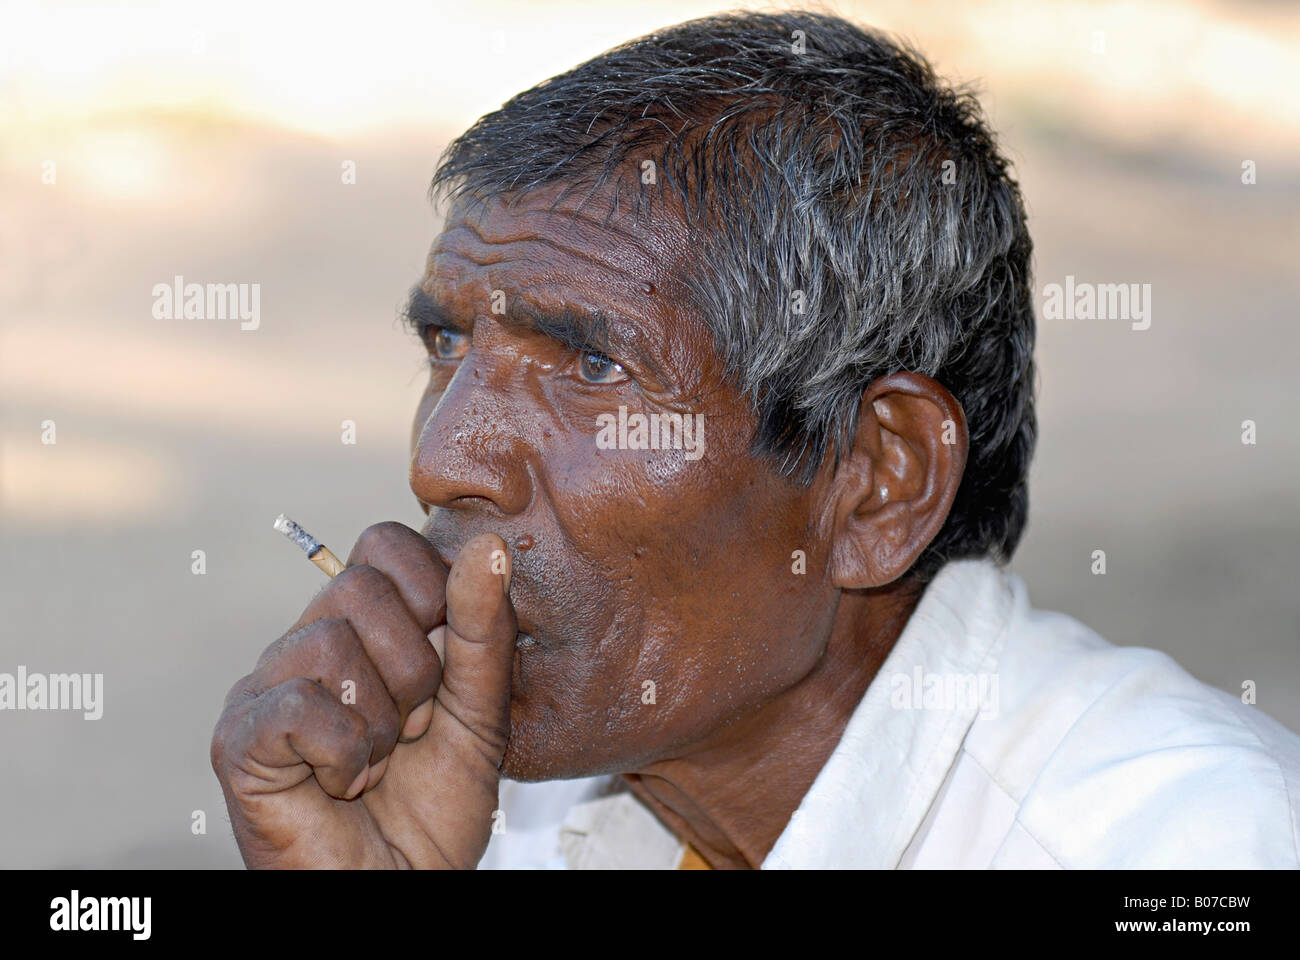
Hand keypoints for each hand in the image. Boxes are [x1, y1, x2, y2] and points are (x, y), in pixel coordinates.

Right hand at [210, 523, 515, 867]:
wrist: (400, 891)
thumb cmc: (434, 805)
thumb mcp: (480, 710)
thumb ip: (484, 629)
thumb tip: (490, 543)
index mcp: (360, 626)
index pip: (384, 542)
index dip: (432, 591)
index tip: (446, 667)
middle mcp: (304, 644)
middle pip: (360, 586)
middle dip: (414, 668)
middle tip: (412, 726)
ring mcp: (264, 689)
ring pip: (331, 644)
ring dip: (382, 722)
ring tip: (379, 762)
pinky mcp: (238, 740)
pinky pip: (299, 706)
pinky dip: (345, 754)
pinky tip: (344, 783)